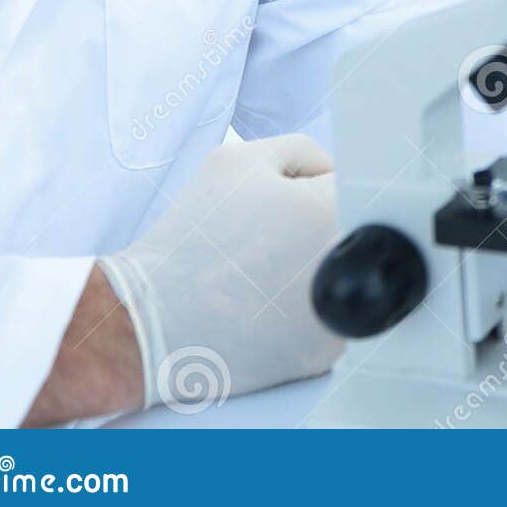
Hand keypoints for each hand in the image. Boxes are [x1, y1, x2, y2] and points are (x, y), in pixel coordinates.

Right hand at [98, 134, 342, 410]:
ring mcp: (343, 314)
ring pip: (347, 277)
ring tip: (265, 276)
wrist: (148, 321)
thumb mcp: (239, 162)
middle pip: (359, 231)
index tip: (289, 207)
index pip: (355, 183)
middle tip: (275, 241)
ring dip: (319, 270)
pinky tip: (266, 308)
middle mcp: (350, 264)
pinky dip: (306, 312)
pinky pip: (330, 318)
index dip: (316, 190)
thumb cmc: (189, 241)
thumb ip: (302, 152)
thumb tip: (335, 172)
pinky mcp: (327, 354)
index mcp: (334, 210)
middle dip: (323, 229)